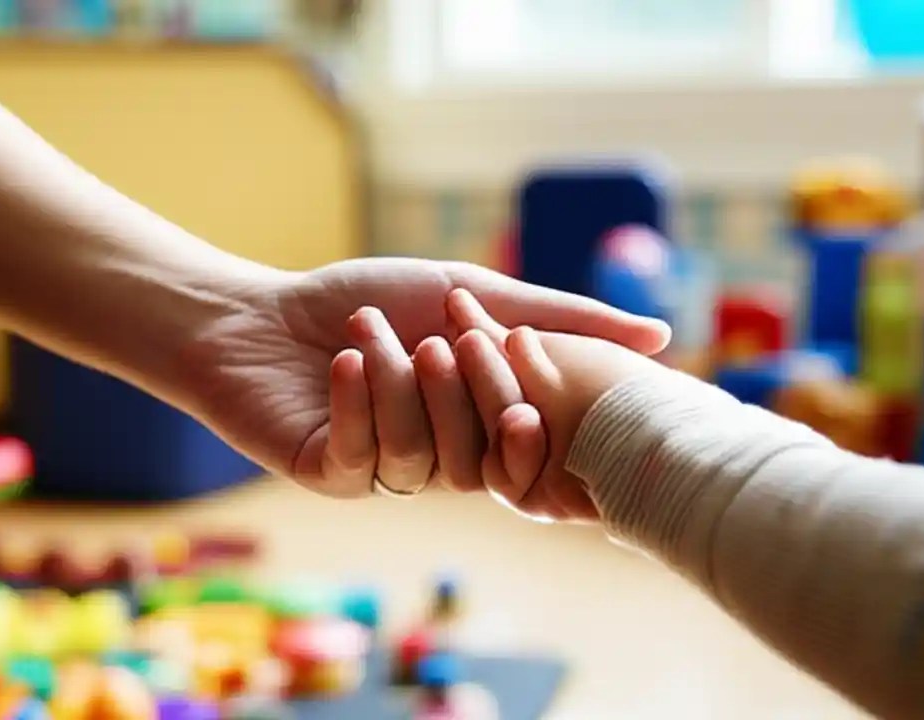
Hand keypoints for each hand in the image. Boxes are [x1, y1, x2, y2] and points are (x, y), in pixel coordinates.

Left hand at [180, 258, 669, 497]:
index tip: (523, 378)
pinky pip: (367, 455)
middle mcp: (441, 455)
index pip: (527, 439)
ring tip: (369, 332)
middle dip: (460, 390)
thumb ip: (560, 319)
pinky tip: (345, 360)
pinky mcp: (334, 474)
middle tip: (439, 335)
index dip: (529, 416)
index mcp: (479, 418)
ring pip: (422, 454)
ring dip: (398, 384)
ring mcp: (386, 471)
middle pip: (479, 452)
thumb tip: (661, 337)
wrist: (262, 312)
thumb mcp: (472, 294)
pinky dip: (359, 401)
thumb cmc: (369, 296)